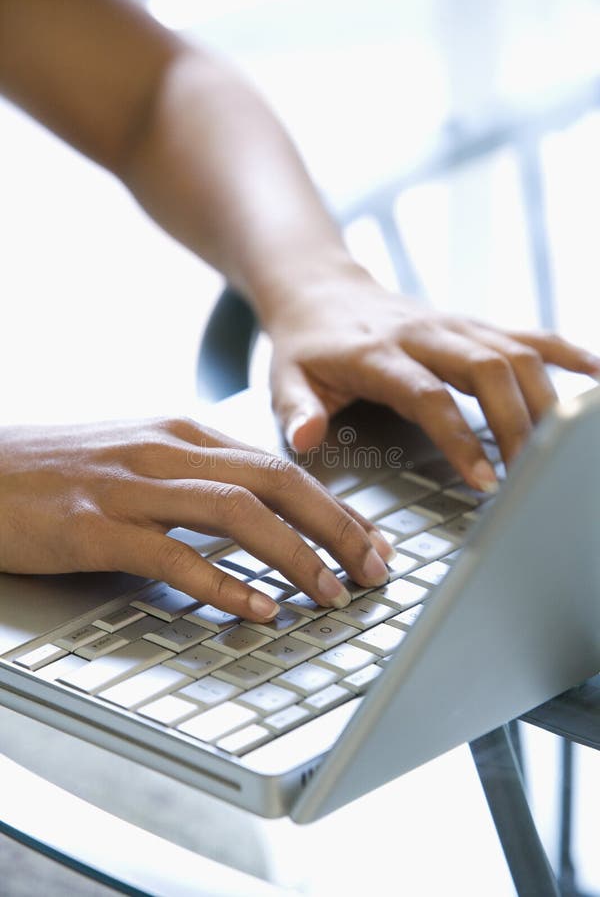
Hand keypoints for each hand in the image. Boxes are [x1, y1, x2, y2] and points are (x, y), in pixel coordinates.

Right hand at [0, 418, 393, 619]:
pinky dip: (224, 585)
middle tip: (374, 569)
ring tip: (330, 592)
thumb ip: (199, 476)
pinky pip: (175, 556)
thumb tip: (262, 508)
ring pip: (237, 514)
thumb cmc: (62, 471)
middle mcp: (166, 452)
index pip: (280, 467)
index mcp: (183, 434)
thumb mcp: (141, 458)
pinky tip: (257, 608)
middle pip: (275, 483)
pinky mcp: (97, 528)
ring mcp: (131, 488)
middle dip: (336, 527)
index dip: (334, 507)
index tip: (370, 541)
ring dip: (295, 556)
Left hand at [266, 270, 599, 490]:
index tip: (485, 480)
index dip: (461, 437)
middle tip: (529, 476)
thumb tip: (307, 438)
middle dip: (517, 424)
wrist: (319, 289)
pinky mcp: (471, 323)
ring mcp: (453, 324)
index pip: (430, 395)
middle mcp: (424, 333)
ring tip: (559, 450)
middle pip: (489, 369)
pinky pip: (528, 333)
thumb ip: (296, 409)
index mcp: (378, 353)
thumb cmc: (305, 344)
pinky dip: (566, 353)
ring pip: (516, 352)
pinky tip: (596, 377)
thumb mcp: (285, 379)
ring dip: (545, 399)